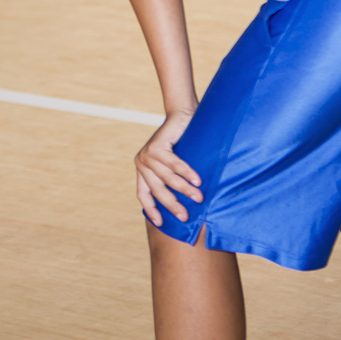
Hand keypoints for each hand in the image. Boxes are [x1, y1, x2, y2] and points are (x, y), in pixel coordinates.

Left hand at [134, 110, 201, 227]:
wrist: (182, 116)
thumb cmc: (183, 144)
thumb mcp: (175, 166)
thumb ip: (174, 180)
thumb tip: (187, 206)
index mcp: (143, 170)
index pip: (143, 195)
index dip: (151, 209)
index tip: (161, 223)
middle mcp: (141, 163)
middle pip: (156, 190)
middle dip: (172, 205)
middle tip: (185, 217)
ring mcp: (146, 154)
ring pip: (167, 178)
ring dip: (184, 189)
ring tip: (198, 198)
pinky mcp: (156, 145)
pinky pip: (173, 164)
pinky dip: (186, 173)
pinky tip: (197, 180)